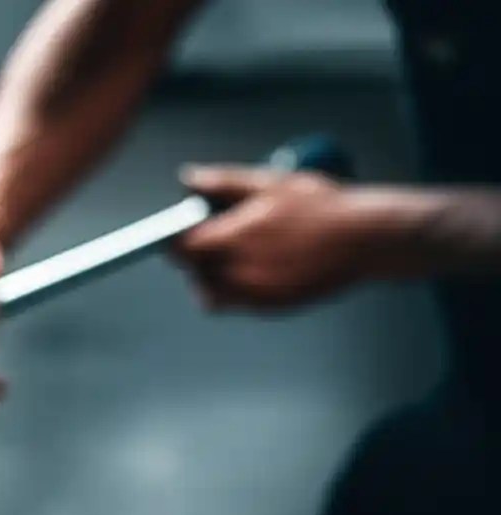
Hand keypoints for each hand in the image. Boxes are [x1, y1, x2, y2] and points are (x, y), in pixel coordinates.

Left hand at [173, 166, 375, 310]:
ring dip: (212, 276)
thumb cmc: (324, 208)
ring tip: (235, 254)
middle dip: (196, 256)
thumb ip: (223, 182)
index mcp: (233, 239)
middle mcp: (239, 272)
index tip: (180, 232)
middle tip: (215, 236)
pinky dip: (235, 289)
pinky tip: (257, 267)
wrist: (366, 239)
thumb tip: (190, 179)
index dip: (176, 239)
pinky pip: (236, 303)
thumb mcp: (269, 182)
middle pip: (193, 272)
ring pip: (210, 293)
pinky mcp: (270, 307)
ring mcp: (255, 294)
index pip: (180, 249)